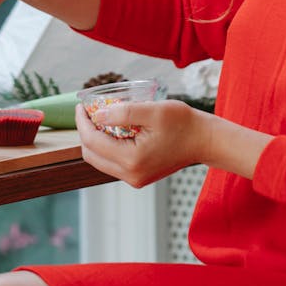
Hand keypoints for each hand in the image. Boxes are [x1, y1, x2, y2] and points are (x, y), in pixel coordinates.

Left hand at [74, 100, 213, 187]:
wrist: (204, 141)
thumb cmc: (183, 123)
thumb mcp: (152, 110)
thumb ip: (122, 112)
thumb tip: (97, 115)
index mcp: (132, 160)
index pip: (92, 142)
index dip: (82, 123)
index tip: (81, 106)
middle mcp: (130, 175)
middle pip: (91, 155)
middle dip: (85, 132)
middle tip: (87, 112)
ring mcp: (134, 179)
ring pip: (100, 161)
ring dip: (95, 140)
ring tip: (98, 119)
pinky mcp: (138, 178)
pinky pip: (112, 163)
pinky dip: (107, 147)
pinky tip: (112, 131)